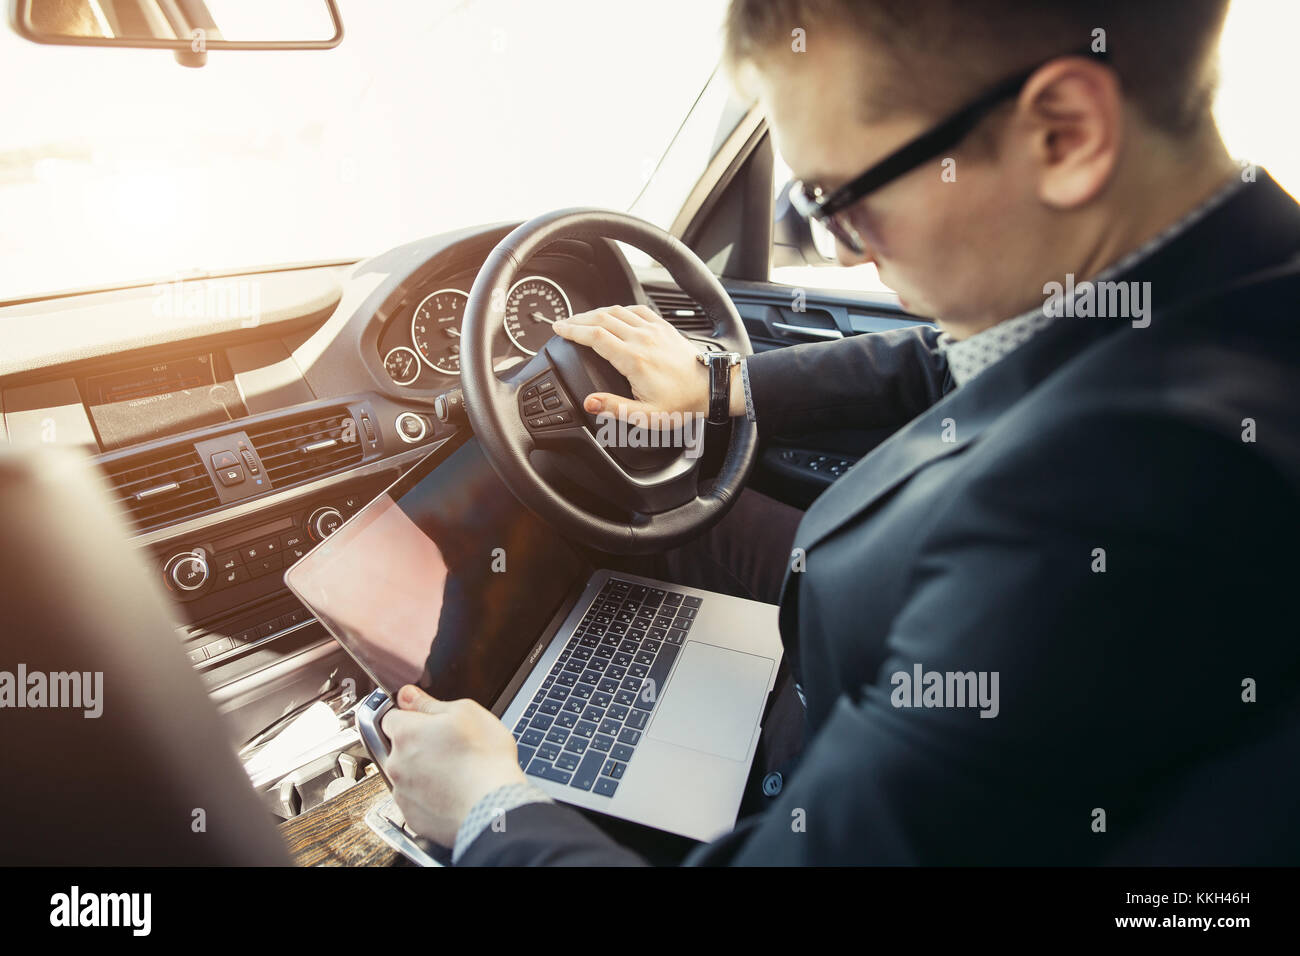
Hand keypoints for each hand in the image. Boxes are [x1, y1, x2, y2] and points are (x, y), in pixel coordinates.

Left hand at [381, 685, 526, 846]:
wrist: (493, 807)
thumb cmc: (485, 759)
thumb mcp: (465, 713)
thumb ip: (429, 703)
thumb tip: (407, 695)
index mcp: (406, 733)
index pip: (390, 717)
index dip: (410, 717)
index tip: (426, 722)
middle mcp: (396, 763)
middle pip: (399, 748)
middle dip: (418, 746)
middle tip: (448, 748)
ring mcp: (402, 792)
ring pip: (407, 776)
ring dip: (423, 772)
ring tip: (455, 774)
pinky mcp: (412, 817)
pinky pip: (416, 801)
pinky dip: (429, 797)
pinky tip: (452, 793)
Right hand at [553, 304, 738, 418]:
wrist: (710, 388)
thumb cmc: (681, 403)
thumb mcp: (646, 416)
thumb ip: (615, 408)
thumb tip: (590, 402)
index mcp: (634, 360)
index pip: (595, 337)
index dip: (573, 330)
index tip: (559, 329)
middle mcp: (642, 339)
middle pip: (601, 319)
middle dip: (578, 319)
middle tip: (563, 323)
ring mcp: (653, 330)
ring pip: (617, 311)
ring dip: (595, 313)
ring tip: (581, 319)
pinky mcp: (663, 327)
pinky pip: (636, 310)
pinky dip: (619, 309)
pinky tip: (612, 314)